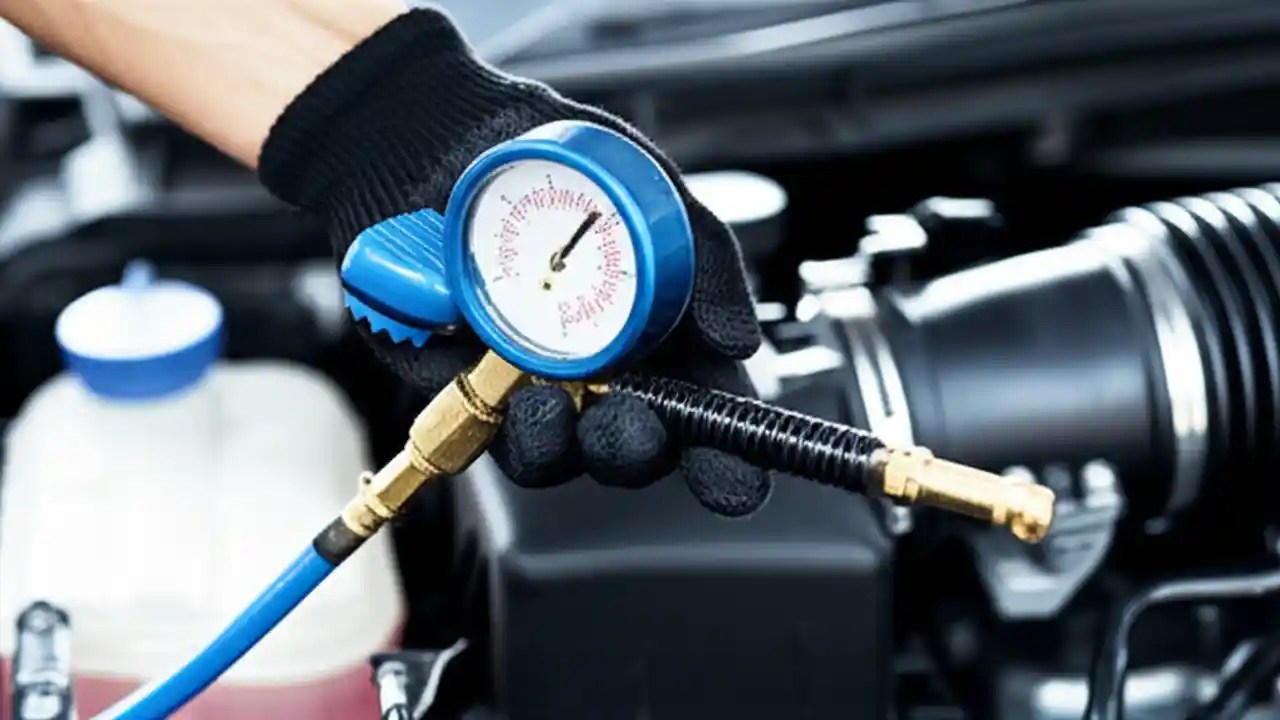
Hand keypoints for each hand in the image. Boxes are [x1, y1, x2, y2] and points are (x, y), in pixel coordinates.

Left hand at [259, 8, 771, 515]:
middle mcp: (603, 373)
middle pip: (636, 448)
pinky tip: (515, 393)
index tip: (739, 484)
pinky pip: (491, 438)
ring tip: (552, 406)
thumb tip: (741, 344)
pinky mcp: (468, 388)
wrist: (438, 143)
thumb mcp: (649, 186)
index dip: (726, 461)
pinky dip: (507, 429)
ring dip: (565, 447)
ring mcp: (535, 385)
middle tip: (636, 426)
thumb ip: (705, 259)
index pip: (706, 412)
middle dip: (638, 451)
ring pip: (559, 455)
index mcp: (661, 336)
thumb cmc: (553, 161)